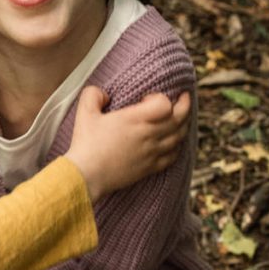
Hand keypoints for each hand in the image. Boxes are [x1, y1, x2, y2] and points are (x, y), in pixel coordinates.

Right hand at [64, 88, 190, 201]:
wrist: (87, 176)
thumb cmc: (85, 144)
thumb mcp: (84, 113)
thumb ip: (93, 95)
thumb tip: (104, 93)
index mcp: (135, 119)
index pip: (164, 104)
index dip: (160, 97)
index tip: (148, 98)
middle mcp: (148, 135)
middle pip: (178, 118)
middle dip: (184, 105)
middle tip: (184, 97)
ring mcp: (152, 153)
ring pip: (179, 136)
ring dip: (184, 124)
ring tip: (182, 117)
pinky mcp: (150, 167)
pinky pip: (173, 156)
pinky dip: (177, 146)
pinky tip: (174, 142)